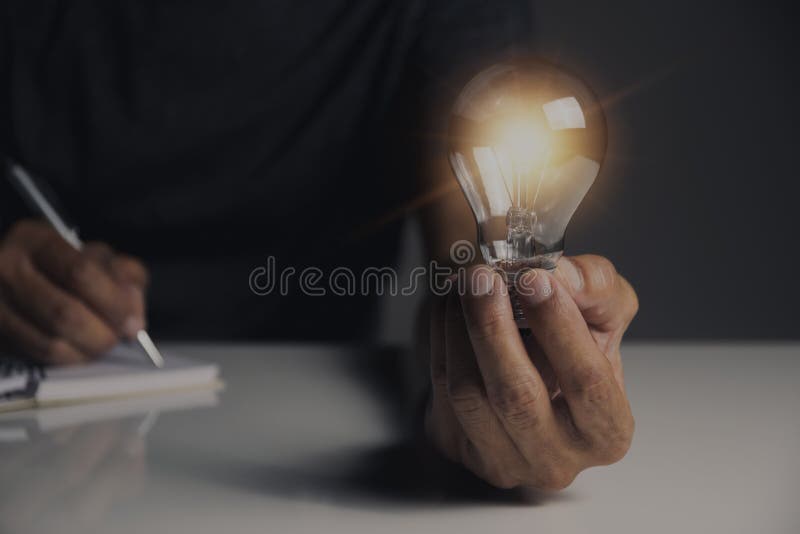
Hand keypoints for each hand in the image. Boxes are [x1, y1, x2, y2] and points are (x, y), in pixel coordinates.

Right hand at [0, 219, 148, 363]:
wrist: (18, 272)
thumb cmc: (69, 263)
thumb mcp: (100, 256)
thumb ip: (126, 277)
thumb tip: (133, 319)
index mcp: (35, 239)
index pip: (80, 272)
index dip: (113, 302)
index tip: (133, 323)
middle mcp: (6, 267)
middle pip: (64, 313)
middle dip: (103, 334)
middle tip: (119, 337)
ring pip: (51, 342)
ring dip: (88, 350)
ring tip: (103, 343)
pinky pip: (39, 355)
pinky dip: (70, 358)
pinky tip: (82, 350)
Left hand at [425, 255, 637, 489]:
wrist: (528, 371)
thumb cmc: (572, 344)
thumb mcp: (604, 311)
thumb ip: (597, 289)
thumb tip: (562, 277)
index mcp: (606, 432)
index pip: (587, 383)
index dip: (559, 328)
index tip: (535, 280)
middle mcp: (555, 458)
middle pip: (517, 396)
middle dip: (494, 328)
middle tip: (483, 277)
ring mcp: (501, 460)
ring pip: (469, 394)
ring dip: (460, 328)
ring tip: (465, 283)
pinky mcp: (457, 446)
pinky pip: (441, 388)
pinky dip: (442, 337)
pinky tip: (451, 305)